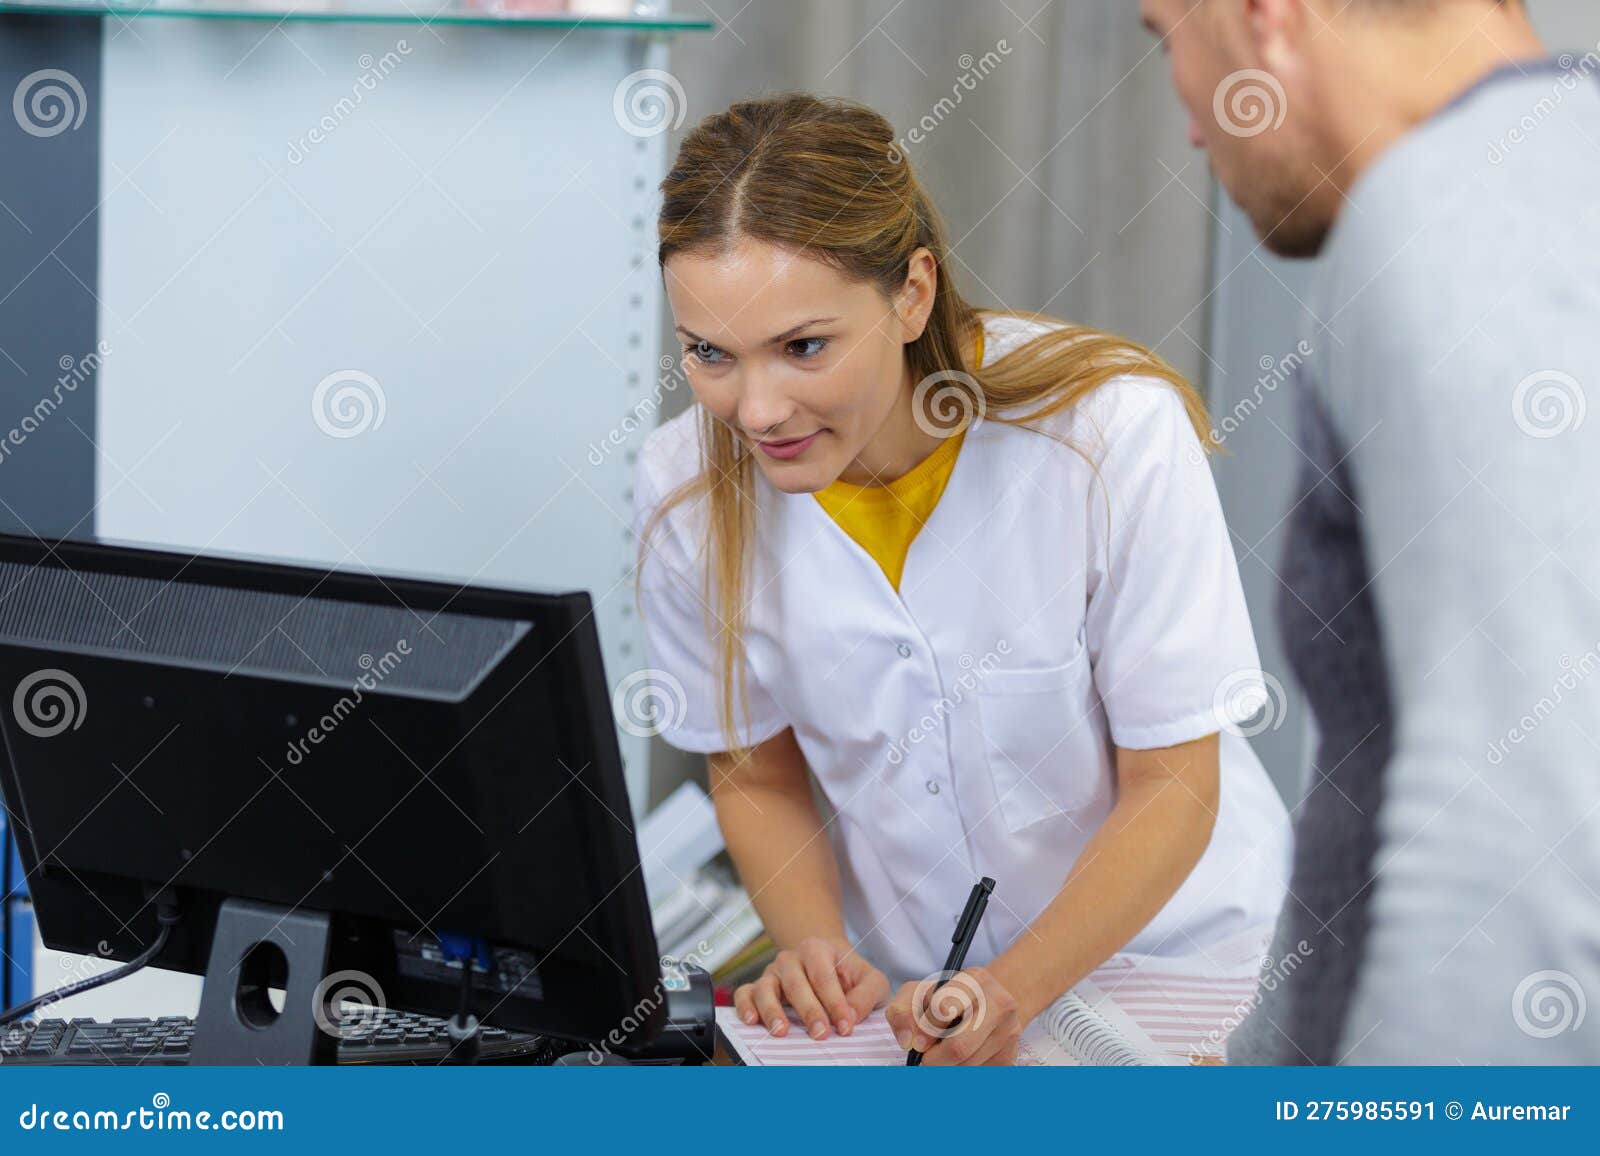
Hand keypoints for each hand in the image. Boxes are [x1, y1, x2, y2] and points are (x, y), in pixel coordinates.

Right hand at [733, 936, 889, 1039]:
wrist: (826, 964)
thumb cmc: (849, 976)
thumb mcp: (870, 980)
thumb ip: (867, 995)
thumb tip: (852, 1015)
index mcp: (817, 949)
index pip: (824, 976)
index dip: (835, 1002)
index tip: (846, 1027)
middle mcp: (790, 958)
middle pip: (796, 983)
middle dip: (809, 1010)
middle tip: (820, 1034)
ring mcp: (771, 973)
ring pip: (766, 988)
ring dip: (772, 1010)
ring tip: (781, 1031)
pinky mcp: (757, 988)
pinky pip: (744, 993)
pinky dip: (745, 1006)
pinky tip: (752, 1022)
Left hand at [885, 965, 1022, 1065]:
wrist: (986, 1006)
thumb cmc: (946, 1000)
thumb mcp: (919, 994)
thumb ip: (902, 1011)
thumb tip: (907, 1042)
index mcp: (975, 980)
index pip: (943, 1009)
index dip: (924, 1030)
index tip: (917, 1042)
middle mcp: (999, 1003)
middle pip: (959, 1047)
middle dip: (933, 1061)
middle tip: (924, 1061)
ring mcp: (1009, 1032)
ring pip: (967, 1067)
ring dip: (946, 1070)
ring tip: (940, 1058)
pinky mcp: (1010, 1059)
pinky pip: (977, 1077)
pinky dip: (959, 1075)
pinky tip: (956, 1064)